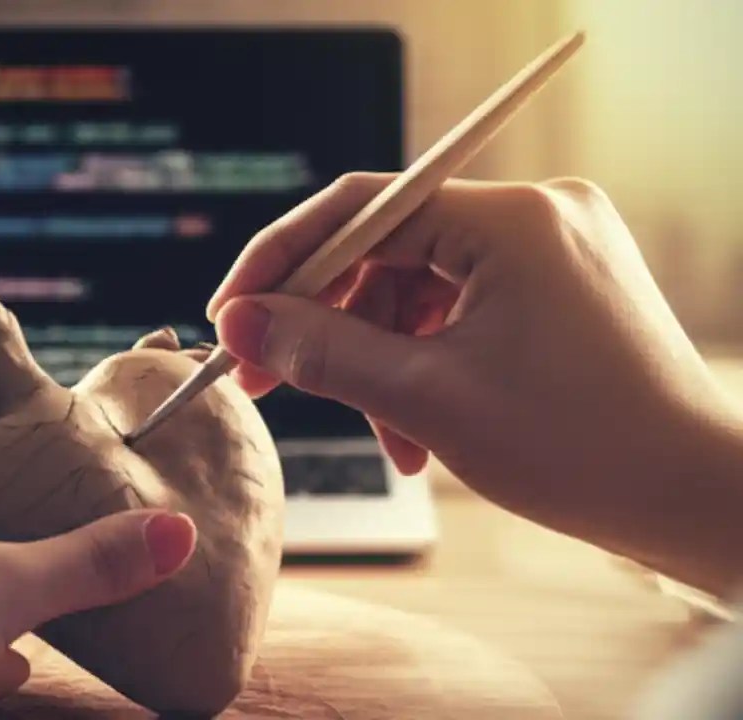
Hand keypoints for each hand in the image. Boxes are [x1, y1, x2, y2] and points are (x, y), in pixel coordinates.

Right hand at [207, 172, 742, 595]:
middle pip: (386, 248)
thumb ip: (322, 351)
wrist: (697, 500)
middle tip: (271, 378)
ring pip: (419, 287)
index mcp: (510, 219)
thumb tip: (240, 321)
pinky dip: (425, 362)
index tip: (232, 315)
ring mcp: (552, 247)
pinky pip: (460, 307)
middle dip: (328, 321)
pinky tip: (418, 429)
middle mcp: (536, 213)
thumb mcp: (427, 398)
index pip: (361, 208)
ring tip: (383, 439)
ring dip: (379, 359)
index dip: (283, 262)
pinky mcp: (559, 284)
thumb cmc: (583, 449)